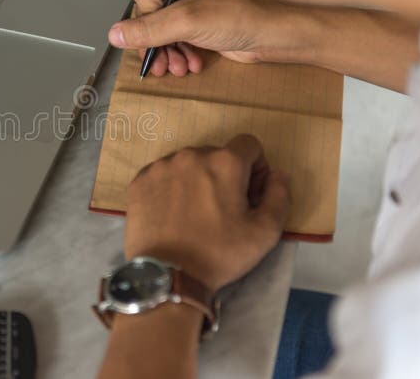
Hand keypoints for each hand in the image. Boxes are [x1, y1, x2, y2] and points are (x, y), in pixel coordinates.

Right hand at [112, 0, 315, 76]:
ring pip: (165, 27)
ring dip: (168, 51)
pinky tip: (190, 63)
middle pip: (153, 12)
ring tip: (176, 67)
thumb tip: (117, 34)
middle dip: (157, 42)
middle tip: (159, 62)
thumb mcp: (191, 20)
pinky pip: (180, 35)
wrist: (285, 34)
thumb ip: (150, 28)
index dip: (147, 19)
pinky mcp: (206, 17)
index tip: (152, 41)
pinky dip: (181, 52)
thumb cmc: (253, 13)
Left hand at [125, 135, 289, 291]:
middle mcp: (190, 155)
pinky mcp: (139, 181)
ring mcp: (161, 166)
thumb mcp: (264, 232)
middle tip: (223, 209)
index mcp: (224, 162)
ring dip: (197, 180)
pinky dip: (171, 187)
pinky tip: (173, 214)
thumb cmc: (219, 253)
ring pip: (188, 164)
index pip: (248, 145)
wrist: (167, 274)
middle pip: (216, 154)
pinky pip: (163, 174)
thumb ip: (279, 196)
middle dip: (225, 175)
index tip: (250, 194)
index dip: (256, 167)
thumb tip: (278, 174)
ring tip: (195, 213)